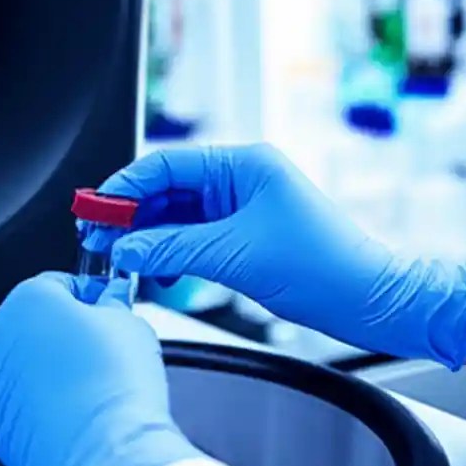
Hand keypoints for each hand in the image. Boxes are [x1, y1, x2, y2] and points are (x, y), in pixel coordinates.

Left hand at [0, 273, 199, 465]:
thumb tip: (109, 299)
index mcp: (27, 300)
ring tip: (89, 387)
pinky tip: (72, 411)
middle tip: (100, 351)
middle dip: (64, 333)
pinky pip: (16, 400)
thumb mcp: (129, 324)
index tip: (106, 309)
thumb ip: (111, 301)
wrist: (103, 459)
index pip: (60, 284)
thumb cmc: (115, 393)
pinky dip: (38, 402)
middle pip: (33, 323)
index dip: (89, 296)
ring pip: (22, 363)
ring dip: (48, 368)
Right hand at [98, 144, 465, 368]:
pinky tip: (156, 272)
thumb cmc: (325, 266)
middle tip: (96, 239)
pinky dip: (171, 255)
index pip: (167, 165)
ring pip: (177, 219)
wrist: (370, 301)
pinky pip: (194, 241)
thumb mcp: (237, 255)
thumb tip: (128, 248)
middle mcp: (242, 181)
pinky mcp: (245, 239)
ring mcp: (243, 210)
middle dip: (131, 217)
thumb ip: (174, 248)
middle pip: (168, 191)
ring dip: (148, 239)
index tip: (95, 210)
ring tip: (122, 261)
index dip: (125, 188)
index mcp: (244, 165)